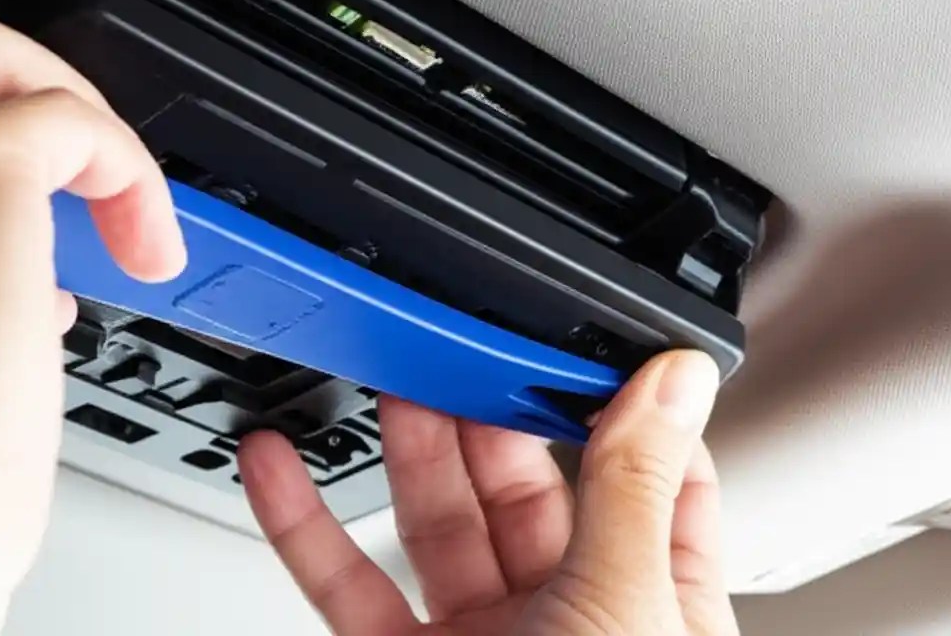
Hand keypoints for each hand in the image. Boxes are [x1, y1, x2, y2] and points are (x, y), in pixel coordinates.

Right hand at [238, 351, 738, 635]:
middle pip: (525, 489)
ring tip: (375, 376)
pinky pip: (346, 585)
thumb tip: (672, 382)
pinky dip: (304, 524)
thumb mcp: (623, 611)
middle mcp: (568, 621)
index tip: (575, 344)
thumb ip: (634, 490)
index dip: (616, 409)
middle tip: (450, 343)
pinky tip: (278, 467)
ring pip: (432, 526)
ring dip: (400, 453)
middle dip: (486, 413)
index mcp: (652, 604)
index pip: (651, 483)